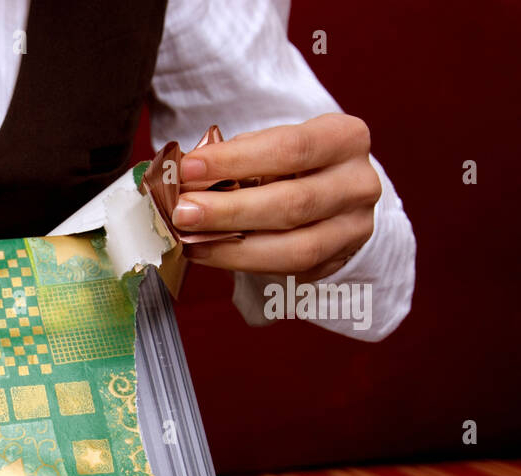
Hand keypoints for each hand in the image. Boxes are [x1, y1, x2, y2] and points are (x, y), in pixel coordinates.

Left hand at [172, 114, 381, 281]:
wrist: (329, 196)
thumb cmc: (289, 165)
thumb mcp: (269, 148)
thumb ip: (236, 159)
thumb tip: (188, 180)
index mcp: (345, 138)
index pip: (291, 148)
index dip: (236, 159)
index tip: (188, 168)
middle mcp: (359, 183)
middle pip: (293, 203)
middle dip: (230, 210)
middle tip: (183, 212)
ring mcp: (353, 227)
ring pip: (295, 247)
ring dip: (234, 246)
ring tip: (190, 239)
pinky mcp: (337, 261)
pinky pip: (288, 271)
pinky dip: (242, 262)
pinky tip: (208, 252)